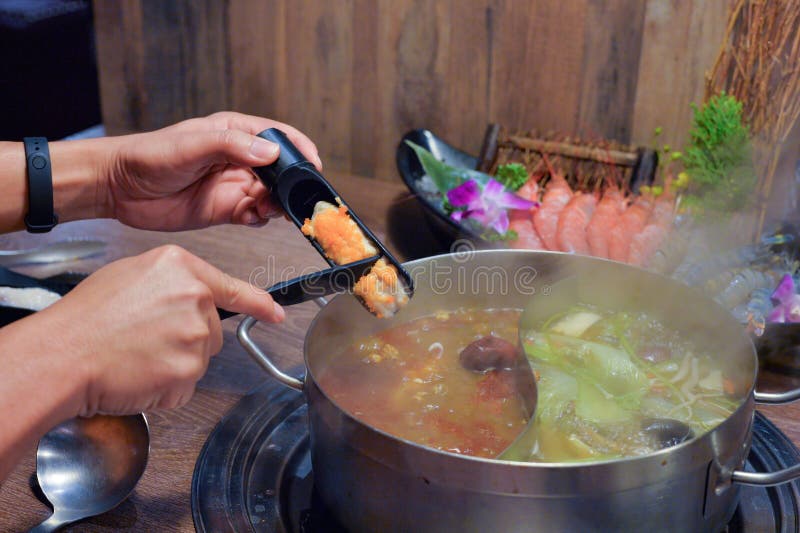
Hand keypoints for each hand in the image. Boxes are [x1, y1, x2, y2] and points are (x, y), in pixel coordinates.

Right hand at [41, 245, 282, 414]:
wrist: (63, 354)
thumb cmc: (88, 317)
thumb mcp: (131, 275)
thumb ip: (173, 282)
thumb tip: (195, 296)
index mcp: (182, 269)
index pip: (233, 288)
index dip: (259, 305)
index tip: (276, 315)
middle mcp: (196, 298)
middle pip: (212, 329)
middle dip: (187, 338)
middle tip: (145, 338)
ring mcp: (196, 336)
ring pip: (200, 358)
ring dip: (176, 363)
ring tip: (137, 354)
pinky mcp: (189, 371)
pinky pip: (186, 385)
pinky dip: (167, 386)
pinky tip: (140, 373)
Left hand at [104, 111, 320, 230]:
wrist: (118, 188)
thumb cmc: (148, 157)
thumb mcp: (191, 144)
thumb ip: (232, 146)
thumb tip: (271, 152)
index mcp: (234, 133)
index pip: (278, 137)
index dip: (299, 151)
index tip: (312, 167)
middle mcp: (239, 159)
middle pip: (281, 171)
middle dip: (291, 185)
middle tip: (292, 198)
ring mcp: (233, 185)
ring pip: (271, 196)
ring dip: (276, 205)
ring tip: (266, 209)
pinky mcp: (225, 210)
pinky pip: (254, 216)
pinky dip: (260, 219)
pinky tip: (251, 218)